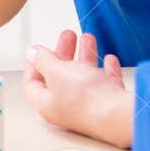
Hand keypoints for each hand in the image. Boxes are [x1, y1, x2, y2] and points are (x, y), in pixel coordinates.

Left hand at [23, 29, 132, 148]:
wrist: (118, 113)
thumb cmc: (86, 98)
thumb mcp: (57, 72)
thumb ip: (44, 61)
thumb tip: (32, 54)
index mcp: (47, 103)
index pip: (33, 83)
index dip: (34, 64)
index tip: (39, 50)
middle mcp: (67, 107)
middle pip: (60, 77)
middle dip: (64, 54)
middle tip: (68, 37)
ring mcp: (89, 105)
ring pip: (84, 77)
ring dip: (85, 56)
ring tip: (88, 39)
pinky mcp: (109, 102)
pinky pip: (106, 83)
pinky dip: (106, 69)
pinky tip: (109, 60)